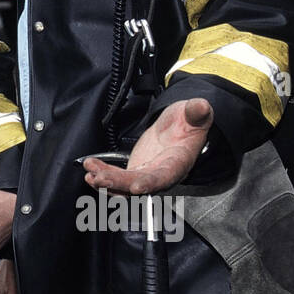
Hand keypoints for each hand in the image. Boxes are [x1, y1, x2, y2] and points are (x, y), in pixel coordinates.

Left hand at [82, 98, 212, 194]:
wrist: (181, 126)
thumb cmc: (189, 121)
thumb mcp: (194, 113)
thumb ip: (197, 112)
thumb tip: (202, 106)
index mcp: (179, 162)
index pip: (165, 176)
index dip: (151, 183)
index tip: (136, 187)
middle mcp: (163, 174)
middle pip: (140, 184)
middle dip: (119, 184)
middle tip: (100, 178)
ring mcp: (148, 174)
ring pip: (126, 185)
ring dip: (107, 182)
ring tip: (91, 174)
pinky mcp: (136, 170)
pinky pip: (118, 178)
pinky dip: (104, 175)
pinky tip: (90, 171)